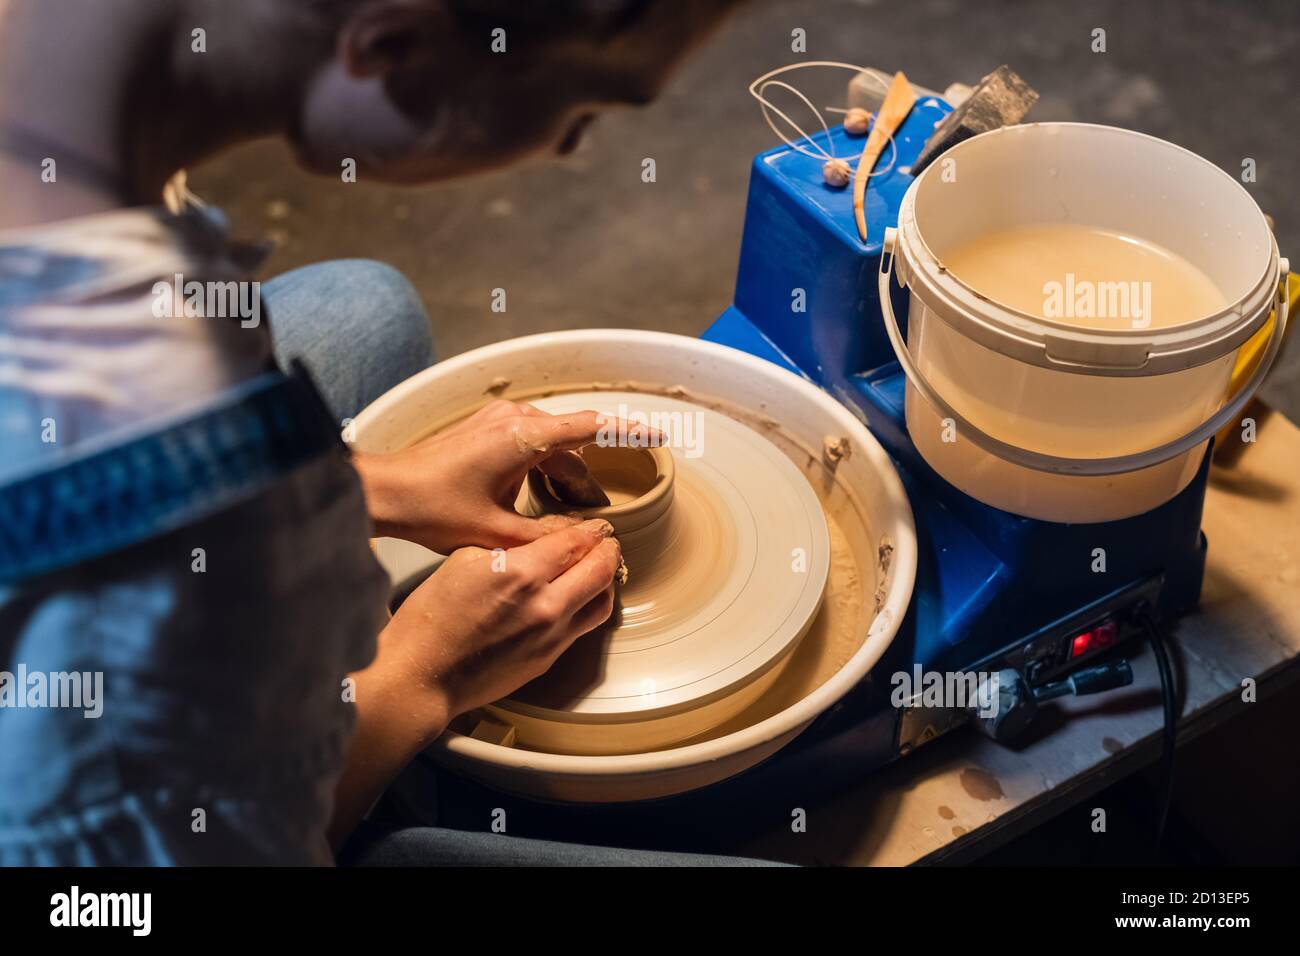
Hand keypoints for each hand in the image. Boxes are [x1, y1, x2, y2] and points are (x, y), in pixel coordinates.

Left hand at [353, 399, 656, 553]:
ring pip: (553, 445)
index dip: (630, 433)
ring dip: (565, 474)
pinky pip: (532, 442)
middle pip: (574, 442)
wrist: (387, 491)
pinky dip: (544, 466)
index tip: (659, 438)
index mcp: (525, 437)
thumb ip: (550, 535)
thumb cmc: (435, 509)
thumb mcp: (499, 534)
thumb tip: (590, 536)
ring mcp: (500, 419)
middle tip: (601, 512)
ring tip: (570, 513)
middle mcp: (517, 419)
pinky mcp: (486, 428)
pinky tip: (539, 499)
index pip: (594, 427)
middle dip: (590, 476)